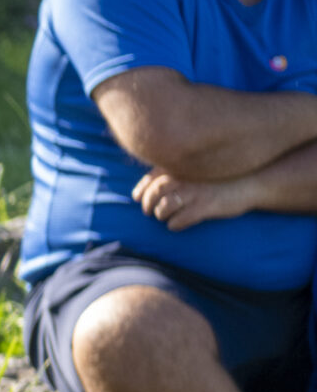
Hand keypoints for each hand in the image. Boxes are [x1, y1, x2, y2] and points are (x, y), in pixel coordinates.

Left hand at [136, 166, 260, 231]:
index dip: (141, 191)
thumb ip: (177, 170)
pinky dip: (174, 224)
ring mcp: (194, 192)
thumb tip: (151, 183)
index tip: (138, 198)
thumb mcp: (198, 167)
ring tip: (165, 217)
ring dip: (161, 215)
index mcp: (181, 166)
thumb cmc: (222, 175)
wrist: (252, 180)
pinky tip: (177, 225)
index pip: (150, 179)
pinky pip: (179, 220)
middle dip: (148, 205)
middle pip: (153, 195)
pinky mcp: (205, 207)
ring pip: (163, 208)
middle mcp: (185, 177)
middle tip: (149, 212)